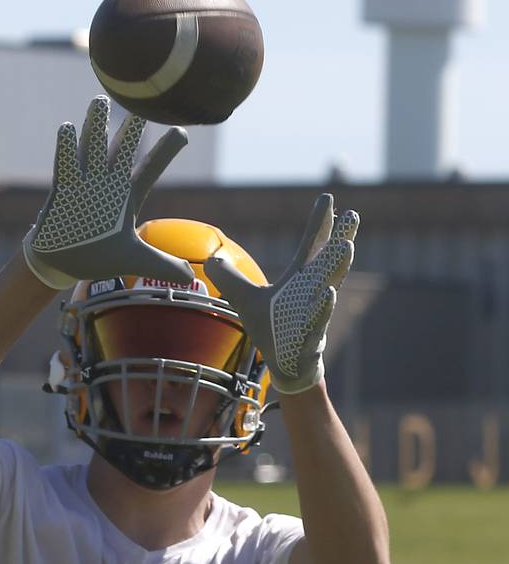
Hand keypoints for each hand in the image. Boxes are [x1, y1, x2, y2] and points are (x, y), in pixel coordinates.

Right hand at [23, 96, 193, 289]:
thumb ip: (161, 263)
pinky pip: (65, 164)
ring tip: (101, 100)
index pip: (150, 168)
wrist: (62, 263)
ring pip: (93, 148)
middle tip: (143, 102)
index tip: (181, 133)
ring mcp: (85, 183)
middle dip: (132, 129)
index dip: (165, 151)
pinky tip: (67, 127)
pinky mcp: (63, 189)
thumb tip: (189, 277)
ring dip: (96, 126)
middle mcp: (107, 183)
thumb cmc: (96, 256)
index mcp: (127, 196)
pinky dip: (66, 148)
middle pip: (122, 149)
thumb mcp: (133, 259)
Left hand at [204, 194, 358, 394]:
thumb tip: (210, 260)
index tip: (328, 199)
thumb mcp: (246, 301)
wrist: (287, 365)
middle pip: (328, 261)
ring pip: (330, 286)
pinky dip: (323, 308)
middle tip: (352, 214)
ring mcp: (314, 314)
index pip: (311, 247)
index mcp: (299, 280)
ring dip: (338, 266)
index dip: (319, 224)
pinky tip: (329, 294)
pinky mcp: (310, 337)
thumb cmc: (273, 330)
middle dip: (340, 238)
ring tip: (347, 245)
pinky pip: (318, 322)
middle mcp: (312, 292)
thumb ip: (230, 279)